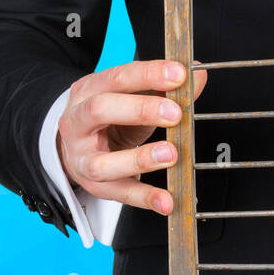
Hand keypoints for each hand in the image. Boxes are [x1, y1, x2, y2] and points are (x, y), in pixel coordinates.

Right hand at [56, 59, 207, 214]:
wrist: (75, 145)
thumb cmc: (109, 118)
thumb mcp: (134, 98)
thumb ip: (166, 88)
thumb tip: (197, 75)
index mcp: (88, 90)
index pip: (117, 77)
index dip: (149, 74)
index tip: (179, 75)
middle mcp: (78, 122)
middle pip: (99, 110)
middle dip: (140, 110)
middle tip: (174, 113)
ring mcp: (82, 157)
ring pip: (102, 162)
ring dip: (139, 159)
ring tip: (170, 154)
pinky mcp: (93, 184)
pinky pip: (119, 193)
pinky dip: (145, 197)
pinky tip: (166, 200)